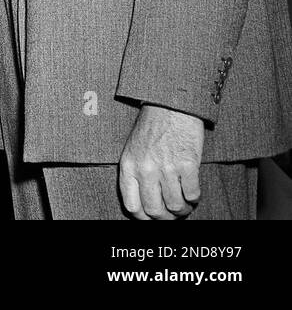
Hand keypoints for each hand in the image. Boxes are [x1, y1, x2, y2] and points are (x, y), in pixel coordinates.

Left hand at [118, 104, 204, 218]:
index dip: (144, 218)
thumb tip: (143, 207)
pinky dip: (194, 199)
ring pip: (175, 207)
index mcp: (129, 166)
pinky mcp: (188, 164)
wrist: (170, 107)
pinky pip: (192, 195)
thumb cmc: (151, 130)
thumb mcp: (132, 151)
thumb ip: (135, 176)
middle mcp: (146, 169)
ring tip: (184, 203)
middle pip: (155, 212)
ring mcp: (167, 167)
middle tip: (172, 214)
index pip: (132, 207)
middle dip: (166, 218)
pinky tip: (192, 191)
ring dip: (183, 210)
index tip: (153, 217)